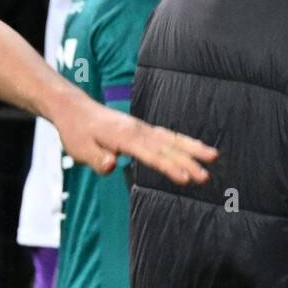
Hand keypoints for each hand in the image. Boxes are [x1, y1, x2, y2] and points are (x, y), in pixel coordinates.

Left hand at [53, 95, 216, 185]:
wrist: (73, 108)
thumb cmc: (76, 131)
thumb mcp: (79, 149)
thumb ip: (97, 159)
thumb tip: (112, 166)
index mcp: (123, 136)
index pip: (151, 155)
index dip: (169, 167)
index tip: (187, 179)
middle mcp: (136, 130)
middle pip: (166, 147)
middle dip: (188, 161)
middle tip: (206, 176)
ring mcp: (140, 128)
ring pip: (171, 138)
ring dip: (192, 148)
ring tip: (214, 156)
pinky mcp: (141, 129)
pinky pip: (166, 135)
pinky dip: (182, 141)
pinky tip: (195, 148)